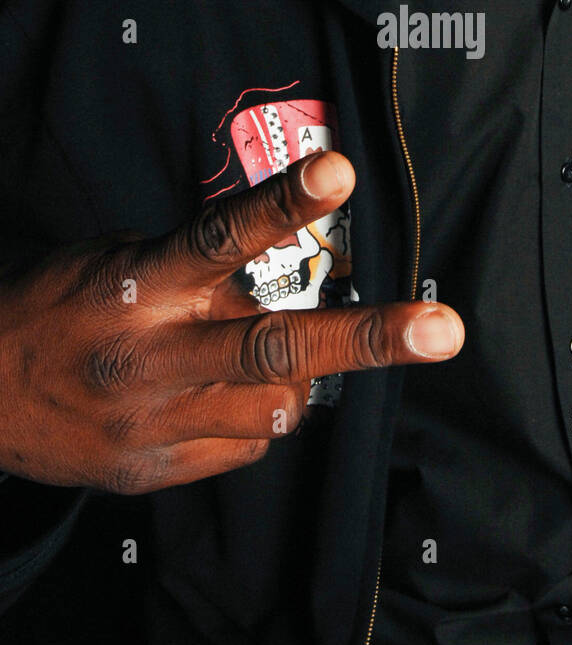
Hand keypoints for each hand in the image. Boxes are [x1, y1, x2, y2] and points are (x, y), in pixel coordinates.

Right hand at [0, 151, 462, 492]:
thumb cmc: (57, 309)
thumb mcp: (117, 259)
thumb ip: (197, 265)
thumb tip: (288, 264)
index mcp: (139, 286)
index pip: (219, 238)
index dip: (282, 205)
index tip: (341, 173)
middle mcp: (153, 356)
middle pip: (273, 345)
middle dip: (368, 337)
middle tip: (441, 330)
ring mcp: (157, 423)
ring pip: (277, 405)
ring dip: (303, 375)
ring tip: (285, 354)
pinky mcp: (157, 472)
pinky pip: (247, 445)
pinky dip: (258, 416)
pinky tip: (226, 395)